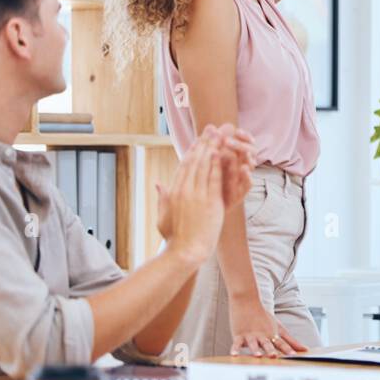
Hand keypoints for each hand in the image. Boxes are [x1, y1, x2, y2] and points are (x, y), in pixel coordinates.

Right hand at [156, 125, 254, 241]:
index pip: (184, 165)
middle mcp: (184, 189)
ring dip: (212, 147)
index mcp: (173, 191)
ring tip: (219, 133)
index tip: (198, 139)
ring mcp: (196, 194)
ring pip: (204, 165)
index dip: (192, 150)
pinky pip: (213, 178)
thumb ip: (162, 197)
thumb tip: (158, 183)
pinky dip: (217, 164)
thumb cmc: (175, 237)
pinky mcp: (209, 201)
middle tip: (211, 128)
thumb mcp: (163, 216)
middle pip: (194, 160)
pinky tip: (221, 151)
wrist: (185, 251)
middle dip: (203, 142)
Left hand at [211, 123, 255, 208]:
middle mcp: (241, 167)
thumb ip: (211, 146)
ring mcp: (242, 180)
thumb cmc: (207, 184)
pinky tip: (244, 169)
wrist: (203, 210)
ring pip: (249, 166)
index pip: (245, 142)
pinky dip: (247, 176)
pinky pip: (248, 184)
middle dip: (240, 145)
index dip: (244, 136)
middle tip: (228, 141)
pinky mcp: (241, 194)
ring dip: (245, 158)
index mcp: (235, 158)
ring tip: (240, 152)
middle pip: (248, 152)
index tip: (237, 130)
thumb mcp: (209, 163)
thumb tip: (211, 126)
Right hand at [229, 298, 308, 357]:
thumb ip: (291, 341)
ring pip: (253, 343)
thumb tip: (305, 349)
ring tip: (258, 356)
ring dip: (255, 350)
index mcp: (272, 335)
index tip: (293, 355)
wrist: (247, 301)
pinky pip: (237, 343)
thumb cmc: (264, 317)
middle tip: (274, 355)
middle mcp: (262, 336)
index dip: (287, 349)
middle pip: (267, 344)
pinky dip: (235, 349)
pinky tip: (234, 355)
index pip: (281, 343)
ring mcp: (251, 335)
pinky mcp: (239, 335)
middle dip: (271, 350)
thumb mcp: (279, 327)